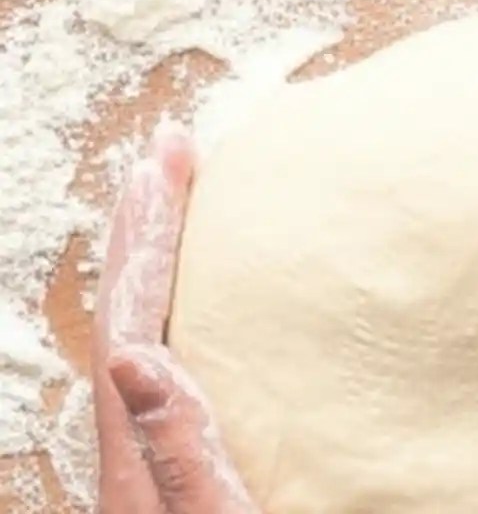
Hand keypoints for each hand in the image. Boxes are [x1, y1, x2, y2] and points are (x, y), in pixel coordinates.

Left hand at [92, 125, 257, 513]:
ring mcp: (152, 461)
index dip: (153, 238)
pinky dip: (179, 313)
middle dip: (145, 228)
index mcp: (134, 463)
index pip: (137, 324)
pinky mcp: (183, 471)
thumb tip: (134, 361)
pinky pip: (171, 365)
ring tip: (173, 204)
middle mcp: (133, 452)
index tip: (173, 160)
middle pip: (128, 317)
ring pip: (144, 336)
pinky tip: (204, 307)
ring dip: (154, 261)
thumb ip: (179, 461)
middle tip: (169, 152)